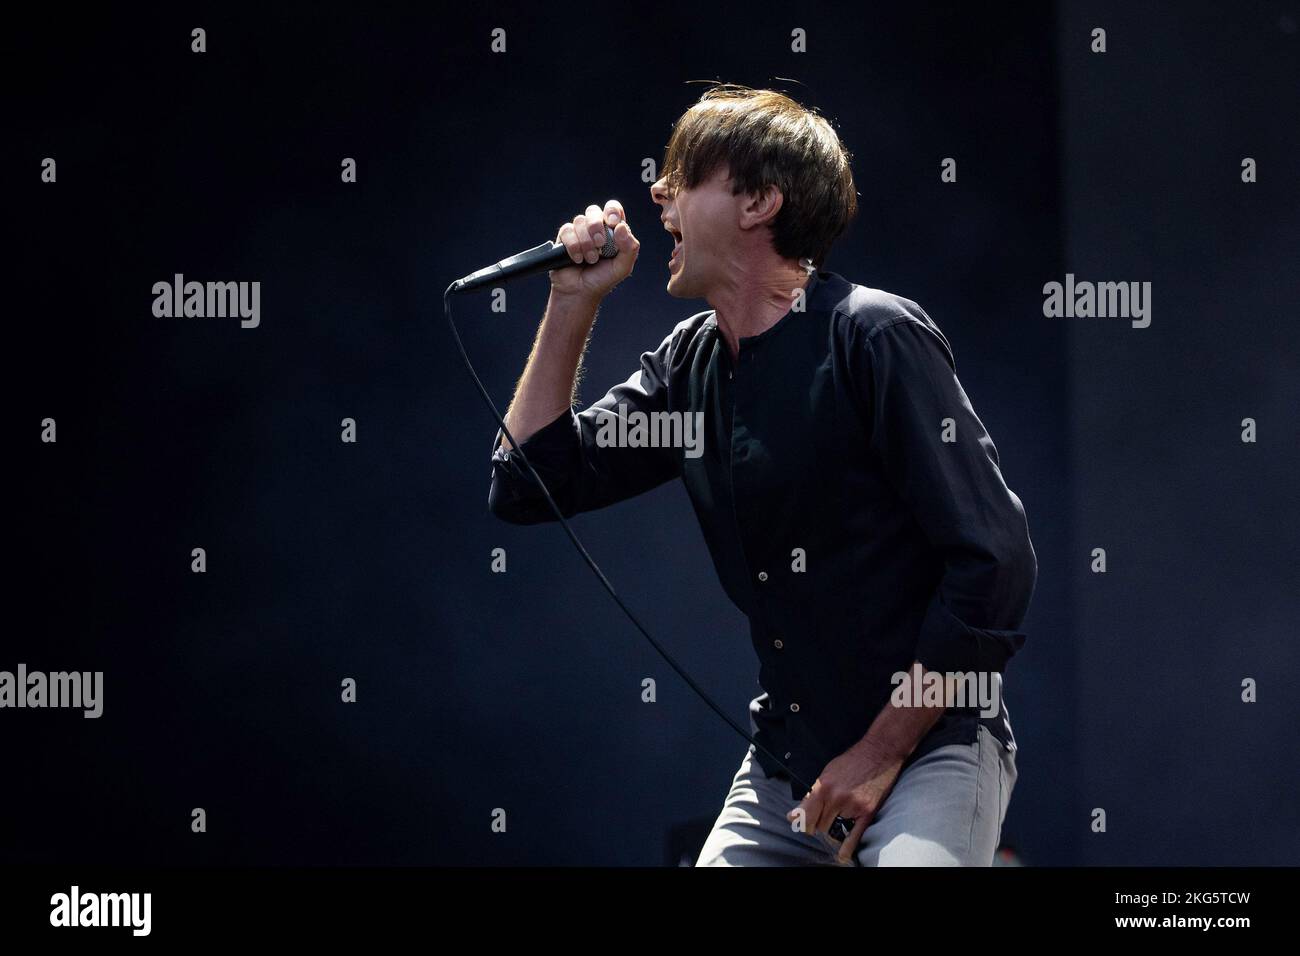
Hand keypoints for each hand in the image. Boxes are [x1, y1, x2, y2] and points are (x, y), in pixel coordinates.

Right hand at [550, 200, 639, 302]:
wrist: (580, 292)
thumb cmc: (602, 279)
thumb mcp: (623, 267)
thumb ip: (630, 248)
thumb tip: (621, 226)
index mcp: (612, 231)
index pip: (613, 209)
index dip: (612, 210)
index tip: (613, 222)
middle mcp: (595, 228)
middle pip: (593, 211)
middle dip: (596, 227)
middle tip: (600, 245)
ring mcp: (579, 232)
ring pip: (579, 221)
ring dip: (586, 242)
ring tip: (590, 259)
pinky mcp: (564, 238)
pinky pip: (567, 230)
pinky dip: (574, 246)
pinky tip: (577, 259)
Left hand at [787, 739, 906, 863]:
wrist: (879, 753)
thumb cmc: (852, 762)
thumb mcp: (827, 773)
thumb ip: (812, 795)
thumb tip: (794, 815)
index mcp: (823, 786)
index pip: (806, 816)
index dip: (804, 823)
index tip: (805, 824)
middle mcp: (836, 798)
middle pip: (820, 826)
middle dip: (820, 824)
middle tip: (827, 817)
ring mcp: (852, 806)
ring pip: (834, 831)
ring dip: (833, 829)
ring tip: (838, 820)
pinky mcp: (867, 812)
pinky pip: (854, 836)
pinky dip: (846, 848)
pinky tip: (841, 855)